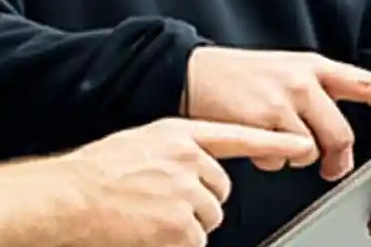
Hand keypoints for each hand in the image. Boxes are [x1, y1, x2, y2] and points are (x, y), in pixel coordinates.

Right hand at [63, 117, 316, 246]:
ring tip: (150, 217)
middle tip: (162, 203)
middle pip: (220, 190)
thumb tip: (200, 169)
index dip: (273, 139)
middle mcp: (187, 160)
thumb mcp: (141, 144)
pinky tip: (150, 232)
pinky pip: (195, 242)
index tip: (301, 142)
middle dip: (199, 201)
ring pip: (209, 218)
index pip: (236, 135)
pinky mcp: (180, 227)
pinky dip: (176, 243)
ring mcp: (185, 193)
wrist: (69, 197)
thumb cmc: (96, 172)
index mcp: (177, 134)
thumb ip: (176, 151)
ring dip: (186, 225)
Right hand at [184, 47, 370, 179]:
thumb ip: (315, 94)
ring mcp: (283, 99)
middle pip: (342, 135)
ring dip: (296, 159)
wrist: (192, 72)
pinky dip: (271, 161)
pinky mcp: (262, 119)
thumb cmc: (239, 77)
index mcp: (314, 66)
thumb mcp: (284, 72)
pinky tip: (255, 143)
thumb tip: (337, 137)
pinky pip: (282, 159)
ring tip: (274, 142)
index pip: (367, 83)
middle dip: (337, 160)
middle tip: (328, 168)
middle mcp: (303, 80)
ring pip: (311, 151)